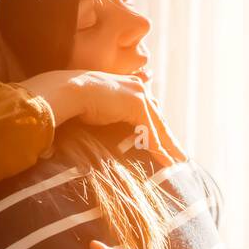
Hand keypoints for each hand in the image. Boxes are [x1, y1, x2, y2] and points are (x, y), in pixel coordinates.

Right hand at [17, 70, 185, 167]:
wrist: (67, 91)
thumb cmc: (74, 101)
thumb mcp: (97, 107)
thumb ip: (108, 113)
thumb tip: (103, 125)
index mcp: (129, 86)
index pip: (149, 110)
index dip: (158, 128)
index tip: (166, 142)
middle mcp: (137, 88)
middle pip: (159, 118)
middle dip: (169, 138)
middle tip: (181, 155)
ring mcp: (139, 94)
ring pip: (159, 127)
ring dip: (170, 146)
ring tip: (179, 161)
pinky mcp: (137, 105)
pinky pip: (151, 132)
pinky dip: (159, 148)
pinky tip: (167, 161)